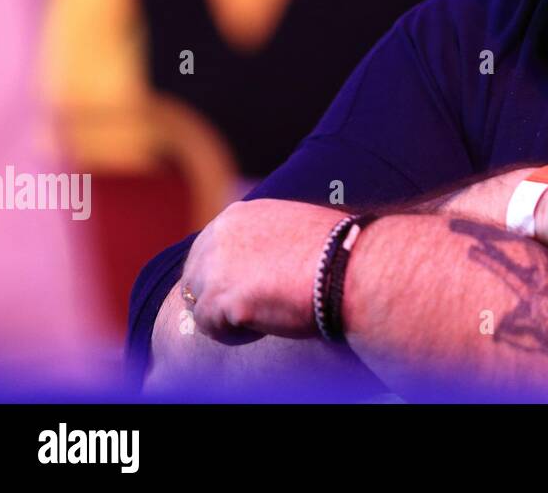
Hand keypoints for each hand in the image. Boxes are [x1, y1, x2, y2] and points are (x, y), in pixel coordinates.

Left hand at [182, 199, 345, 339]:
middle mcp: (218, 234)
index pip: (212, 250)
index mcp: (238, 215)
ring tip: (264, 318)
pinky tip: (264, 327)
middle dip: (221, 296)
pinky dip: (234, 334)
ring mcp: (213, 265)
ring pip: (200, 304)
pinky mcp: (216, 298)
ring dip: (227, 316)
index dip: (229, 274)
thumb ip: (266, 239)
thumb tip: (261, 261)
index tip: (252, 288)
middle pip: (197, 276)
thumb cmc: (336, 251)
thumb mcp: (293, 228)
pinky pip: (210, 327)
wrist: (351, 266)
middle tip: (256, 308)